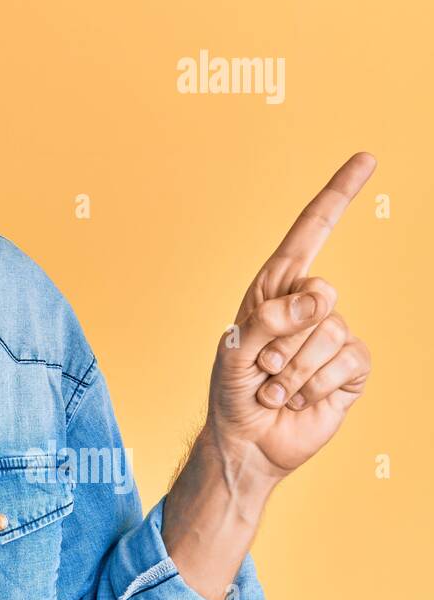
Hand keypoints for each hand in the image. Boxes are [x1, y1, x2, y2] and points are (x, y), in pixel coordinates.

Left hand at [205, 152, 375, 486]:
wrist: (248, 442)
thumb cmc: (231, 392)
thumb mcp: (233, 352)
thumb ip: (269, 318)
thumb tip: (321, 296)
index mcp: (273, 288)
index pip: (311, 232)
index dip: (339, 195)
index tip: (367, 158)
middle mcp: (307, 305)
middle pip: (320, 293)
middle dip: (282, 337)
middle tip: (261, 366)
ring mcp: (332, 335)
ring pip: (329, 334)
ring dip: (293, 370)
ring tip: (274, 386)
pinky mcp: (350, 367)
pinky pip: (346, 363)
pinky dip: (314, 385)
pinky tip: (297, 398)